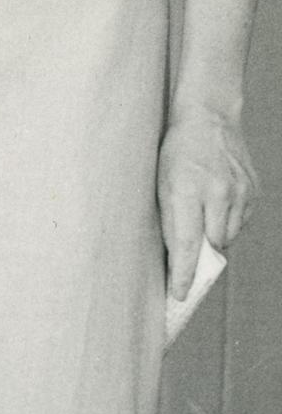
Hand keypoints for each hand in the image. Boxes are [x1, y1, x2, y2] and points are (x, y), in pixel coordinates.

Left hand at [159, 102, 255, 300]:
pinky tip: (215, 204)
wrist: (209, 118)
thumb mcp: (160, 182)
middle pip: (210, 245)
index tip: (178, 296)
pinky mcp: (253, 192)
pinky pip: (239, 222)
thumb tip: (175, 255)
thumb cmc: (175, 151)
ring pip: (226, 236)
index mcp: (185, 190)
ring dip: (213, 236)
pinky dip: (226, 221)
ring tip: (200, 216)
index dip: (182, 274)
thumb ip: (169, 218)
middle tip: (187, 258)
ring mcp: (240, 192)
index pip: (184, 244)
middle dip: (199, 256)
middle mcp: (217, 193)